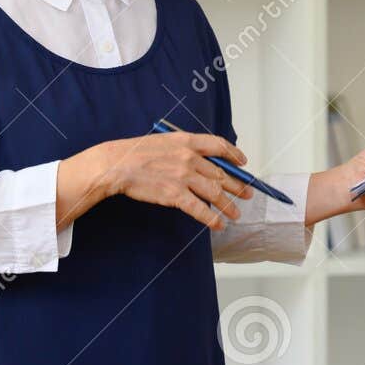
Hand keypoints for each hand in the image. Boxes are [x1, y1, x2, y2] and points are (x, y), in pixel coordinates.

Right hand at [57, 130, 252, 232]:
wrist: (117, 164)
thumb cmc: (136, 153)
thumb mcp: (164, 142)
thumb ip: (185, 149)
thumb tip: (201, 161)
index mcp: (187, 141)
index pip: (219, 146)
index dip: (234, 155)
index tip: (242, 163)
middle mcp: (189, 157)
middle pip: (221, 173)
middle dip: (237, 185)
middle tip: (246, 194)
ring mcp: (183, 176)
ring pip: (215, 192)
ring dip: (228, 205)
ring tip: (236, 213)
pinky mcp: (175, 194)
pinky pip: (200, 209)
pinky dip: (212, 218)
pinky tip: (219, 224)